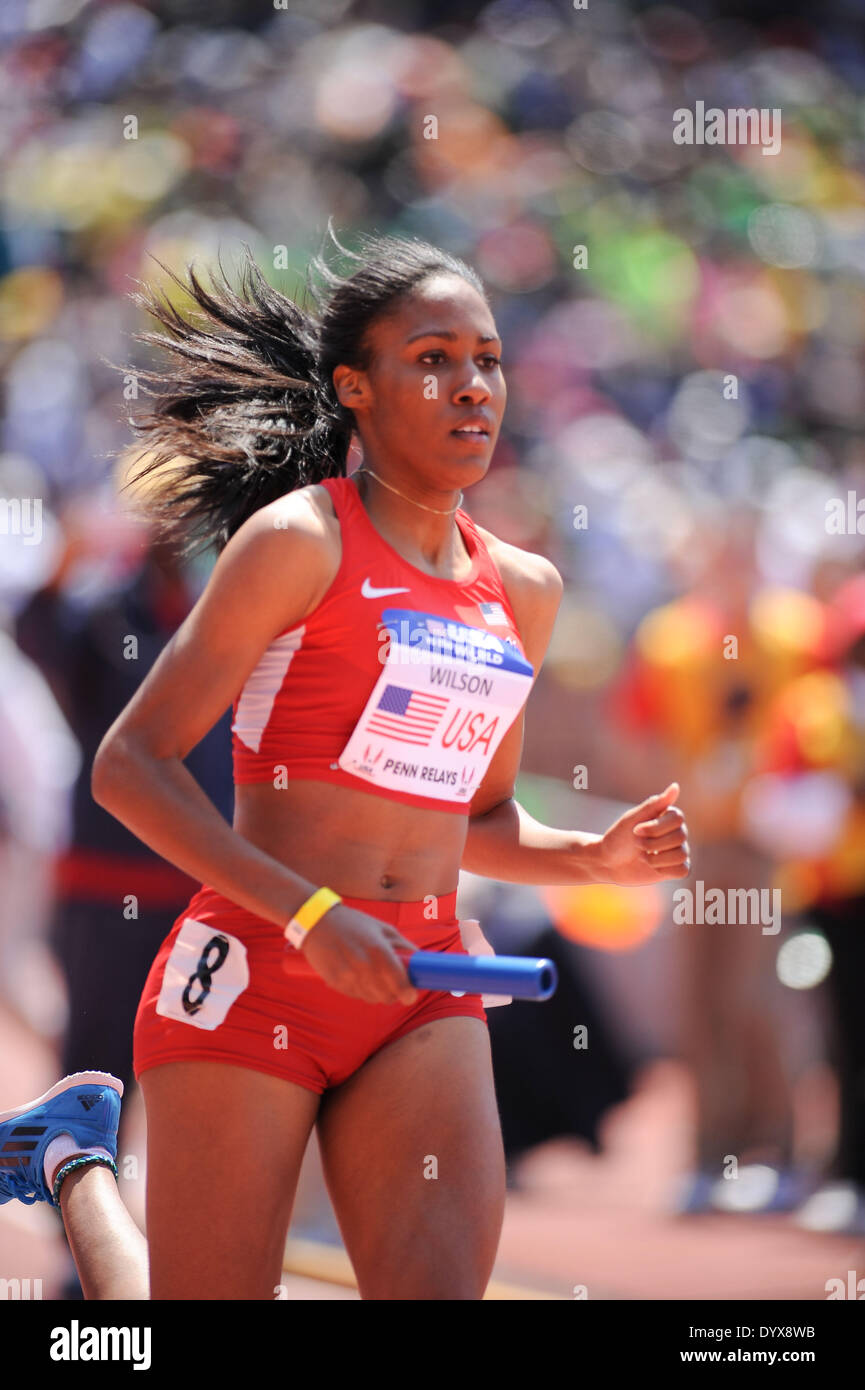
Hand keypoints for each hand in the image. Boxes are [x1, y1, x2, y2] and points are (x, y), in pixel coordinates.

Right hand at [297, 903, 419, 1004]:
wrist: (316, 923)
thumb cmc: (353, 923)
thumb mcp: (382, 928)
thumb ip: (403, 946)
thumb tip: (421, 960)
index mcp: (379, 951)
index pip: (400, 985)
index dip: (409, 994)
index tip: (412, 994)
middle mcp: (364, 967)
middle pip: (388, 996)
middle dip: (395, 993)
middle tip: (395, 984)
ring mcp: (348, 977)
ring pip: (372, 999)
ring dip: (378, 993)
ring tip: (375, 976)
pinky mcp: (335, 983)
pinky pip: (356, 996)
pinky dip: (362, 990)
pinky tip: (359, 976)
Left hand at [595, 783, 689, 885]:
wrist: (608, 862)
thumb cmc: (619, 837)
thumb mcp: (632, 819)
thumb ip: (654, 804)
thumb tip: (675, 786)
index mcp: (668, 816)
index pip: (678, 818)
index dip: (655, 827)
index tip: (635, 830)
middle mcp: (677, 831)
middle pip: (680, 836)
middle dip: (652, 843)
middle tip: (637, 844)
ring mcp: (678, 850)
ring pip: (681, 854)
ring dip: (655, 859)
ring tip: (643, 856)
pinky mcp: (676, 868)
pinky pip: (683, 870)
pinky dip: (663, 869)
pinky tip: (651, 866)